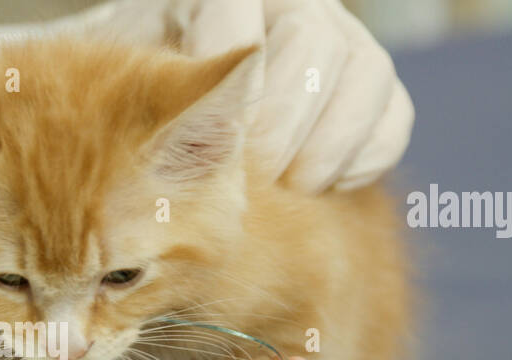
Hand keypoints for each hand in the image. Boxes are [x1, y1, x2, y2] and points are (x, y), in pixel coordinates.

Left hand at [96, 0, 412, 192]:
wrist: (170, 125)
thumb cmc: (134, 106)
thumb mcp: (119, 90)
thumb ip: (134, 94)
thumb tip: (144, 118)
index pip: (240, 17)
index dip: (235, 79)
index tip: (217, 137)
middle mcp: (290, 6)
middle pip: (313, 41)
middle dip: (281, 124)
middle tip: (247, 180)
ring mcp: (341, 42)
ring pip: (366, 74)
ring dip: (324, 147)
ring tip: (281, 189)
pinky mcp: (371, 88)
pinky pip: (392, 118)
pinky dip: (360, 161)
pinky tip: (314, 187)